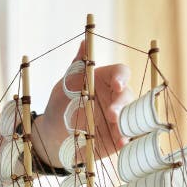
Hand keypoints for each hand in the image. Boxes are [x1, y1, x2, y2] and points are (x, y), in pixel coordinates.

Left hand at [34, 42, 132, 167]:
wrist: (53, 133)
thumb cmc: (60, 104)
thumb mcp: (65, 85)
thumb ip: (77, 66)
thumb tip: (84, 43)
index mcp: (105, 80)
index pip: (120, 73)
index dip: (121, 77)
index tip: (117, 85)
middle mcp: (116, 97)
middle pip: (129, 96)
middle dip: (122, 105)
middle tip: (112, 114)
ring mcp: (120, 117)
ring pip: (132, 117)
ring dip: (127, 124)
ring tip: (119, 134)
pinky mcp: (118, 135)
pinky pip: (127, 136)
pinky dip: (126, 140)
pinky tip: (121, 143)